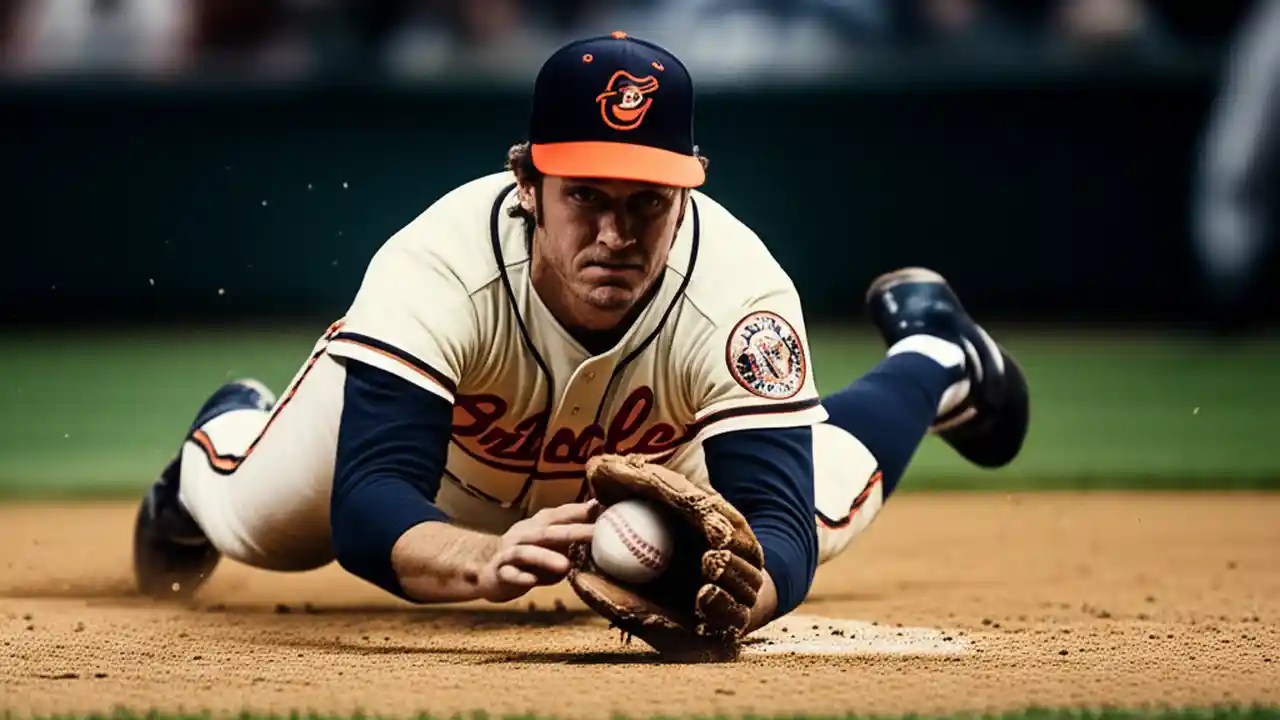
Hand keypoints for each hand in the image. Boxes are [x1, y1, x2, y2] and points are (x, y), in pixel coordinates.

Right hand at [477, 500, 596, 602]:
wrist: (491, 574)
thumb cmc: (531, 559)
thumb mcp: (551, 546)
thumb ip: (572, 537)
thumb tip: (605, 530)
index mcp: (538, 525)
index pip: (560, 515)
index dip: (579, 510)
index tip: (601, 507)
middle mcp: (523, 534)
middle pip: (548, 531)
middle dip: (573, 531)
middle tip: (596, 535)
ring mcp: (509, 553)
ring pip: (526, 552)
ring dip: (546, 558)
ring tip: (567, 566)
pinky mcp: (499, 573)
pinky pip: (509, 575)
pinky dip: (520, 578)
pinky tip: (532, 582)